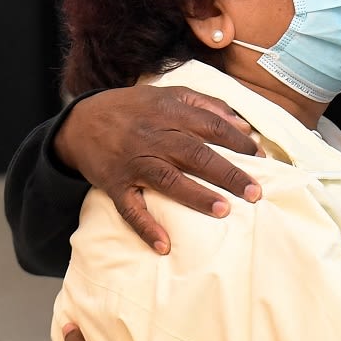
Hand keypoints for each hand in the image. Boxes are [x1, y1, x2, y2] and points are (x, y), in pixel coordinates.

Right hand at [54, 85, 263, 253]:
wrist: (80, 121)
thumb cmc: (135, 109)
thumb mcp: (168, 95)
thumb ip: (206, 104)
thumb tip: (242, 123)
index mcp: (169, 113)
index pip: (210, 126)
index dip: (237, 141)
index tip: (260, 157)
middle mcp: (152, 137)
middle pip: (195, 154)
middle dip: (227, 173)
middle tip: (254, 191)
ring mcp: (134, 162)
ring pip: (167, 179)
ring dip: (195, 196)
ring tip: (223, 210)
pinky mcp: (116, 184)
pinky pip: (131, 208)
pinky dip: (146, 227)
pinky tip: (164, 245)